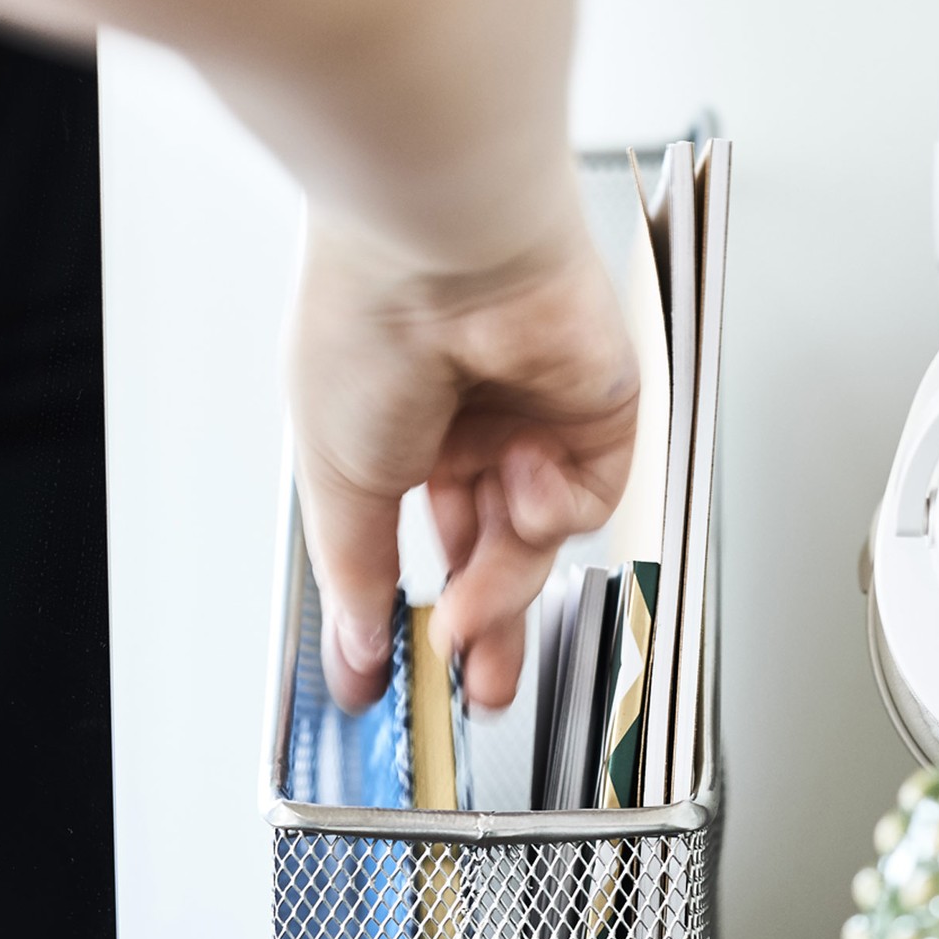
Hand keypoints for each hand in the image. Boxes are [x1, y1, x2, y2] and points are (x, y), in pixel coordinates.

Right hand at [291, 214, 638, 711]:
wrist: (438, 246)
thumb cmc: (368, 323)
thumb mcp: (339, 477)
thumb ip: (356, 576)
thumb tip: (355, 656)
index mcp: (402, 428)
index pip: (421, 537)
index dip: (415, 607)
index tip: (405, 672)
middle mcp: (474, 420)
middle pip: (491, 550)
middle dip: (483, 626)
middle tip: (475, 693)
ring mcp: (539, 415)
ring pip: (537, 536)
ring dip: (505, 583)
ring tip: (472, 622)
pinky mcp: (600, 406)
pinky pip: (583, 494)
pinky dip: (550, 504)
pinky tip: (515, 474)